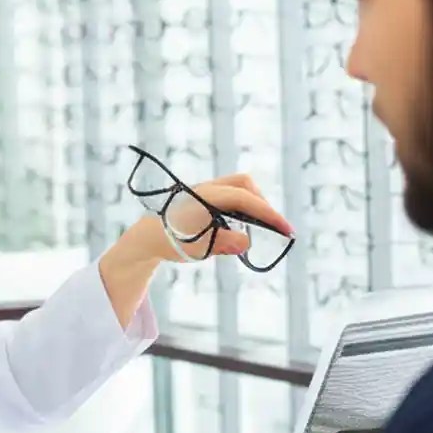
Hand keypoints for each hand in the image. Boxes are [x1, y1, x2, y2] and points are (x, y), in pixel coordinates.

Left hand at [127, 172, 293, 262]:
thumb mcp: (199, 247)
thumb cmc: (172, 242)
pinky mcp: (205, 198)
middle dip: (261, 203)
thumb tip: (246, 242)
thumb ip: (224, 243)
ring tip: (257, 229)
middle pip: (244, 184)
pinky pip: (230, 197)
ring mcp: (206, 191)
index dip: (267, 212)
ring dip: (251, 205)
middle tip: (271, 226)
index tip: (285, 228)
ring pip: (237, 189)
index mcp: (206, 196)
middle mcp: (207, 189)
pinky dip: (241, 208)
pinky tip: (240, 227)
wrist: (147, 238)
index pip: (244, 198)